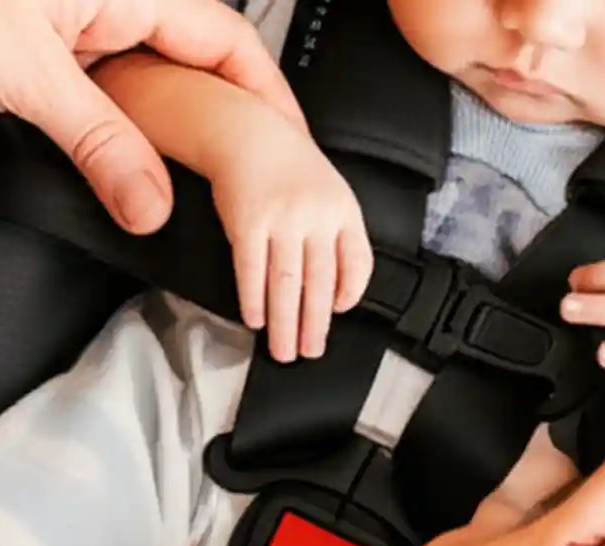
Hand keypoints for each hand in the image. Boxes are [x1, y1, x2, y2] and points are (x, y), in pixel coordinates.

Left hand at [0, 0, 305, 234]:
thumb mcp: (26, 80)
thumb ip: (98, 145)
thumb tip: (150, 203)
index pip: (230, 43)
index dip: (268, 101)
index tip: (291, 152)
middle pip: (200, 63)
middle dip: (225, 125)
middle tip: (247, 184)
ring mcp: (83, 17)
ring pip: (155, 78)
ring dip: (172, 130)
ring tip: (193, 185)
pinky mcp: (51, 36)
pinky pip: (112, 84)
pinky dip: (126, 125)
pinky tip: (123, 161)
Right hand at [209, 133, 372, 361]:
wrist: (250, 134)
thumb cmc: (289, 168)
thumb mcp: (329, 192)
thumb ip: (336, 234)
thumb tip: (335, 290)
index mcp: (343, 210)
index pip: (357, 261)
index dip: (350, 293)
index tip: (338, 313)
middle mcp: (316, 216)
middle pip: (319, 282)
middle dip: (315, 324)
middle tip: (310, 352)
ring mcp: (281, 219)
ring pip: (286, 283)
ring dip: (285, 323)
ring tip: (283, 350)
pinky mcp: (247, 223)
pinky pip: (252, 270)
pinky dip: (253, 300)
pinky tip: (254, 320)